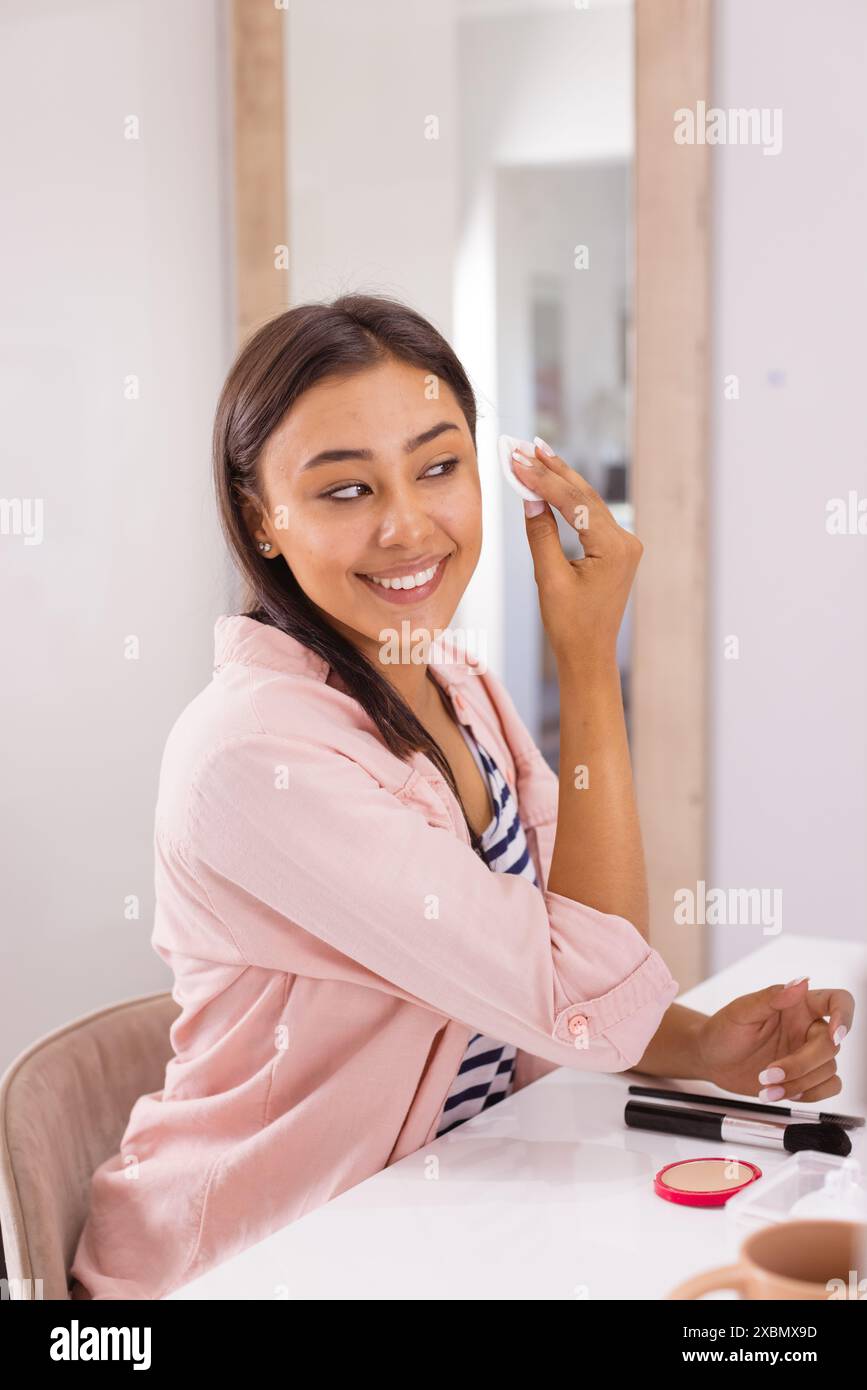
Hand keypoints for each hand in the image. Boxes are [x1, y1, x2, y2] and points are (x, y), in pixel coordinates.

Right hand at [513, 438, 641, 663]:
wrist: (588, 654)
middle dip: (551, 469)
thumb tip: (530, 496)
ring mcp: (623, 543)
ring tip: (534, 452)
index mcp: (614, 548)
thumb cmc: (569, 625)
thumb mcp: (549, 578)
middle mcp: (625, 540)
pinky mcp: (615, 548)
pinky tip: (551, 478)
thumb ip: (541, 534)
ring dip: (559, 478)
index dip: (542, 480)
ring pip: (587, 501)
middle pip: (583, 495)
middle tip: (524, 445)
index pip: (574, 503)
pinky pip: (589, 515)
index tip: (516, 461)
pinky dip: (568, 498)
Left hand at [696, 978, 854, 1101]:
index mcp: (798, 1005)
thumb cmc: (723, 1030)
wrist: (711, 1059)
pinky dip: (808, 1095)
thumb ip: (771, 997)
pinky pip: (828, 1087)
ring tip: (766, 1086)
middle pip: (831, 1046)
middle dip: (801, 1064)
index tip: (836, 1034)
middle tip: (768, 1073)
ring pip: (828, 1070)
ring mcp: (807, 1054)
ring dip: (799, 1083)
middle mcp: (807, 1028)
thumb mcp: (741, 1011)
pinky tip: (780, 1093)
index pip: (837, 1001)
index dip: (845, 1015)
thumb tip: (800, 983)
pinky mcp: (805, 1077)